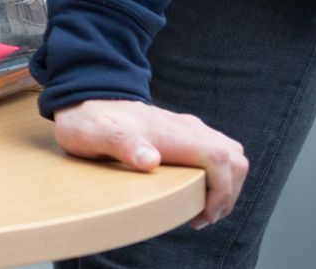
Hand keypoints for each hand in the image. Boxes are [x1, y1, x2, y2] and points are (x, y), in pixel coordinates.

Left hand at [53, 99, 248, 228]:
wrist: (82, 99)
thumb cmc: (86, 120)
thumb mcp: (93, 134)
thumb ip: (121, 143)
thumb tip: (150, 160)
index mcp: (171, 131)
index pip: (219, 158)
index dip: (222, 190)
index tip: (204, 213)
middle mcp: (185, 128)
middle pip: (234, 159)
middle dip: (228, 193)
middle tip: (203, 216)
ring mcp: (186, 129)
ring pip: (229, 156)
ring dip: (225, 186)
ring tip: (201, 209)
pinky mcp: (183, 135)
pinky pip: (215, 155)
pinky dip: (217, 178)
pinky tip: (194, 192)